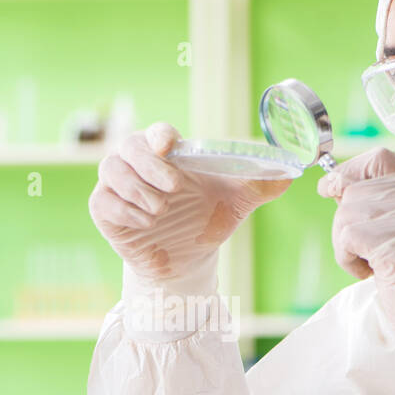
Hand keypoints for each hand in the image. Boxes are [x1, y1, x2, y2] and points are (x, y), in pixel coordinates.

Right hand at [89, 122, 292, 282]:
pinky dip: (126, 211)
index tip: (168, 146)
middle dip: (149, 165)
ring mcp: (118, 186)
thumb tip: (291, 172)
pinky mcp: (105, 210)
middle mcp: (138, 163)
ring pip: (111, 171)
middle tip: (173, 187)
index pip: (157, 133)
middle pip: (128, 146)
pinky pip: (104, 202)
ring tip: (161, 209)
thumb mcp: (238, 202)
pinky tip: (147, 222)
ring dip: (137, 190)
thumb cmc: (207, 220)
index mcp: (169, 153)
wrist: (188, 261)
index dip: (159, 136)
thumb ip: (262, 183)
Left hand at [317, 148, 394, 386]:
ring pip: (345, 216)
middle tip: (369, 255)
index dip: (348, 170)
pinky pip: (347, 238)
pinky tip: (371, 274)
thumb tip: (330, 183)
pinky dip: (349, 261)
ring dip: (347, 248)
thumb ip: (372, 207)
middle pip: (351, 192)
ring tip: (374, 267)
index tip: (332, 189)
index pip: (378, 158)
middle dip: (344, 227)